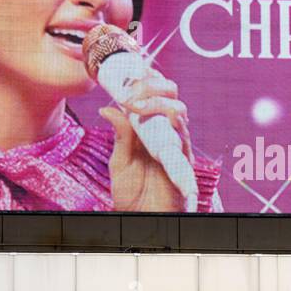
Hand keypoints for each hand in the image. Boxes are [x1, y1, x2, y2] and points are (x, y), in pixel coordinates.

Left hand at [98, 67, 194, 212]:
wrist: (143, 220)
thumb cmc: (132, 194)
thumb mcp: (119, 161)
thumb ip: (119, 134)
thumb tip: (108, 107)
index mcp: (149, 128)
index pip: (153, 93)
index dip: (144, 77)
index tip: (128, 70)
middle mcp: (165, 131)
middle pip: (170, 93)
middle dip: (152, 82)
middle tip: (131, 87)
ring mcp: (175, 143)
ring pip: (177, 108)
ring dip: (156, 99)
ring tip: (135, 104)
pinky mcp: (182, 158)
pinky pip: (181, 133)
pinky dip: (168, 121)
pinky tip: (152, 119)